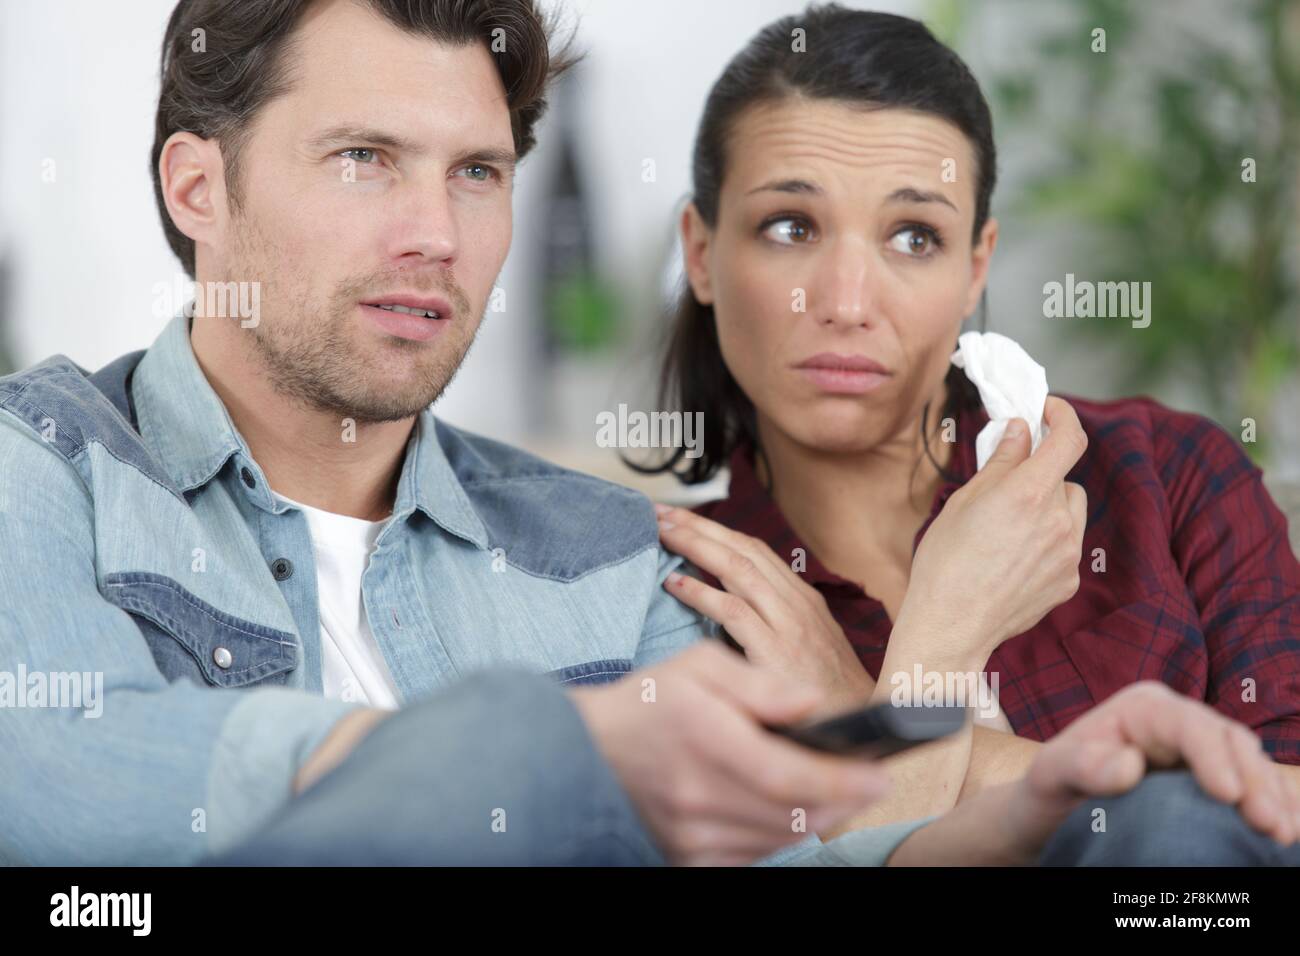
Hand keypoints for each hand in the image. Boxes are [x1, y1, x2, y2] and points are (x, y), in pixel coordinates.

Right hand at [568, 641, 889, 865]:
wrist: (588, 750)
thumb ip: (759, 681)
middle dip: (842, 800)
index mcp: (703, 737)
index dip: (842, 781)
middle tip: (869, 782)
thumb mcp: (700, 666)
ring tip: (833, 791)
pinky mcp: (686, 857)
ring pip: (778, 838)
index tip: (880, 775)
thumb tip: (813, 703)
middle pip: (793, 815)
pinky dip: (779, 835)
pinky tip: (786, 809)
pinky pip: (753, 856)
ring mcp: (689, 834)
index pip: (787, 776)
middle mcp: (695, 794)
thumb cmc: (653, 701)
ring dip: (814, 818)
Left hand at [654, 504, 874, 714]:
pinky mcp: (777, 652)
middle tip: (661, 512)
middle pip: (743, 549)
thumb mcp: (804, 649)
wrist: (861, 729)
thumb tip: (724, 604)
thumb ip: (771, 624)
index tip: (682, 518)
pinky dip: (701, 594)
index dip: (716, 530)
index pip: (754, 550)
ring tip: (662, 533)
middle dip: (700, 526)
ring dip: (696, 545)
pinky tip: (674, 584)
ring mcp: (789, 625)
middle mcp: (797, 603)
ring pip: (738, 569)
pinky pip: (733, 612)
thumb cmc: (827, 697)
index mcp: (802, 599)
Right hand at [895, 396, 1088, 670]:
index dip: (1062, 417)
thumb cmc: (945, 561)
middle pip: (1066, 481)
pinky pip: (1067, 547)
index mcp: (1029, 493)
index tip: (1048, 411)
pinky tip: (1012, 563)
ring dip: (1049, 511)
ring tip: (1008, 534)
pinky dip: (1047, 545)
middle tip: (1006, 494)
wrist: (951, 624)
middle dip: (1042, 479)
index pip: (1069, 439)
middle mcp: (1059, 520)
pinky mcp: (1069, 581)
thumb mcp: (964, 501)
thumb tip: (1021, 431)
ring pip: (1071, 514)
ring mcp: (1069, 554)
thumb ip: (1001, 462)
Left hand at [1000, 682, 1299, 861]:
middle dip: (1255, 781)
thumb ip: (1081, 764)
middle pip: (1229, 742)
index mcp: (1143, 708)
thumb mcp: (1052, 773)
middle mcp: (1179, 723)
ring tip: (1283, 835)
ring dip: (1273, 796)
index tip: (1228, 795)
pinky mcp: (1212, 780)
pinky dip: (1274, 804)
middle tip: (1268, 825)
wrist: (1058, 812)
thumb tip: (1129, 763)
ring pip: (1250, 764)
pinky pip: (1253, 787)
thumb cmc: (1053, 786)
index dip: (1212, 756)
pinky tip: (1288, 831)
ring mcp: (1201, 752)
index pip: (1187, 724)